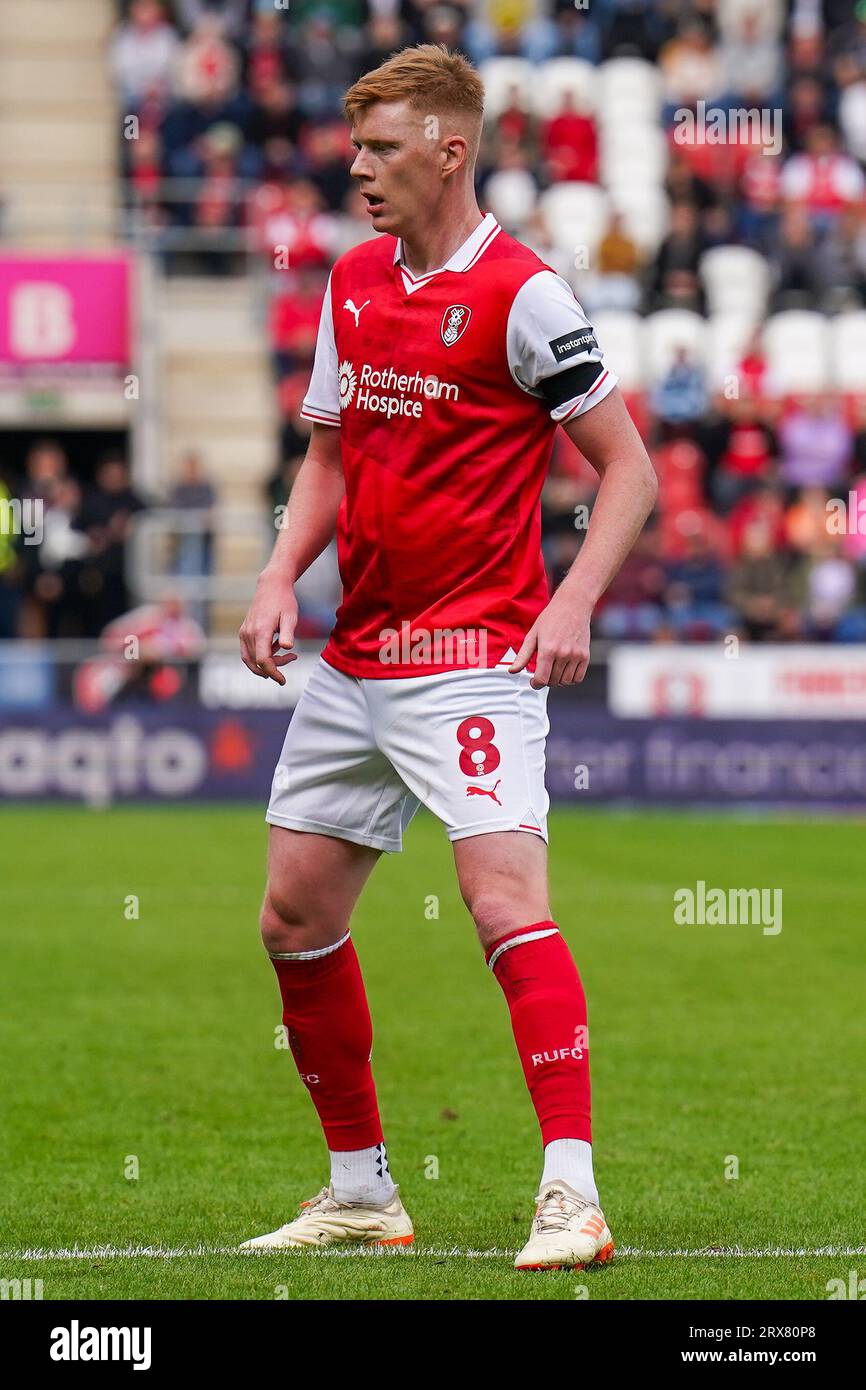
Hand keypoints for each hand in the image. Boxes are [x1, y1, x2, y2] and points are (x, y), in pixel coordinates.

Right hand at [239, 569, 297, 684]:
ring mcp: (244, 633)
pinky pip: (248, 652)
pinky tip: (275, 646)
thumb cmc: (284, 601)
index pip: (263, 660)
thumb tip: (287, 648)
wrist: (271, 586)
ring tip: (285, 653)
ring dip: (266, 663)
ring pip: (250, 659)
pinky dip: (260, 656)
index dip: (273, 673)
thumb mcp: (290, 616)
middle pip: (257, 662)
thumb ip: (288, 633)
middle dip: (274, 667)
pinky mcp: (243, 631)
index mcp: (260, 631)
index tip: (283, 681)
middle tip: (292, 658)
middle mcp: (248, 633)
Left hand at [509, 591, 590, 688]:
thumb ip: (522, 656)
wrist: (573, 606)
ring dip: (558, 680)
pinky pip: (578, 678)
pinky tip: (564, 669)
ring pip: (565, 682)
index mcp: (548, 650)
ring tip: (554, 668)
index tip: (534, 682)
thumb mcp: (532, 635)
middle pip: (553, 681)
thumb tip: (512, 671)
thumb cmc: (551, 619)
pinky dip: (571, 678)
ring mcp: (576, 655)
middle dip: (546, 679)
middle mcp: (563, 654)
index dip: (535, 684)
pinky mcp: (585, 656)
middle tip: (544, 670)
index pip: (542, 680)